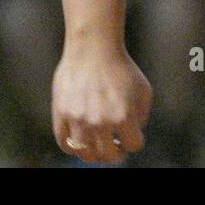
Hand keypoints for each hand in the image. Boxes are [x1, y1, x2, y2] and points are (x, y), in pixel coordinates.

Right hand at [51, 41, 151, 163]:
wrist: (93, 49)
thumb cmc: (121, 68)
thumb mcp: (143, 91)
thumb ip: (141, 117)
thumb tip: (132, 135)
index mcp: (123, 117)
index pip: (133, 146)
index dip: (134, 142)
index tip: (131, 136)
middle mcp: (100, 122)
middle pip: (108, 156)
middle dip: (116, 153)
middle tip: (115, 146)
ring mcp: (78, 120)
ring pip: (85, 154)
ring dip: (94, 154)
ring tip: (98, 145)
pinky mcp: (61, 115)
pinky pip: (64, 144)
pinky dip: (73, 148)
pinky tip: (81, 140)